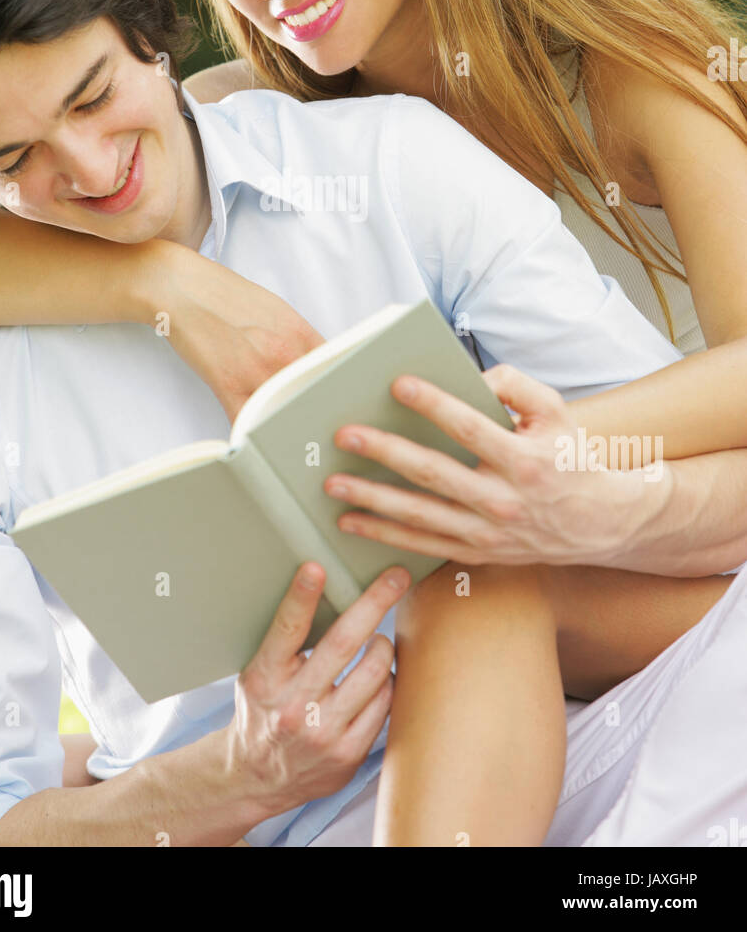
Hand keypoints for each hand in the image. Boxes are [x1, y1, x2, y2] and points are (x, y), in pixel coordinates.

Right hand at [149, 244, 325, 422]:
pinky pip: (248, 423)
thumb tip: (312, 366)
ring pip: (283, 414)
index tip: (330, 405)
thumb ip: (298, 340)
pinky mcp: (228, 386)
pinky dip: (251, 434)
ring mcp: (258, 371)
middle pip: (313, 398)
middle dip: (313, 414)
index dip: (332, 392)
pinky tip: (254, 439)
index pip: (334, 373)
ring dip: (284, 428)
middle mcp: (286, 353)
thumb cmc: (225, 296)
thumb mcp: (276, 310)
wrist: (183, 288)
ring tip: (286, 441)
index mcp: (300, 333)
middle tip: (312, 429)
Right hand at [227, 562, 408, 815]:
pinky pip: (385, 704)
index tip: (316, 567)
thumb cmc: (263, 710)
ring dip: (383, 647)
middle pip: (342, 644)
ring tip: (377, 642)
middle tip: (396, 577)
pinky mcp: (348, 754)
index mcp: (265, 678)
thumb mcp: (260, 673)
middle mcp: (293, 705)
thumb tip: (323, 590)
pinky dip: (387, 682)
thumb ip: (286, 642)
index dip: (301, 597)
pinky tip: (379, 678)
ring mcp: (323, 733)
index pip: (286, 630)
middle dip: (373, 602)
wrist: (258, 776)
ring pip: (374, 673)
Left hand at [324, 366, 670, 566]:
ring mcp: (488, 533)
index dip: (434, 404)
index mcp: (524, 459)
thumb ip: (514, 385)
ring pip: (420, 516)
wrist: (599, 523)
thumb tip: (470, 378)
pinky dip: (385, 535)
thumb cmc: (569, 458)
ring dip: (372, 500)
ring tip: (333, 484)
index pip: (471, 427)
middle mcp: (504, 500)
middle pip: (434, 474)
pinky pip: (423, 546)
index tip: (398, 384)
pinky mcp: (477, 553)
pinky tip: (352, 521)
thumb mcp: (555, 411)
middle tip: (344, 435)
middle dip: (384, 452)